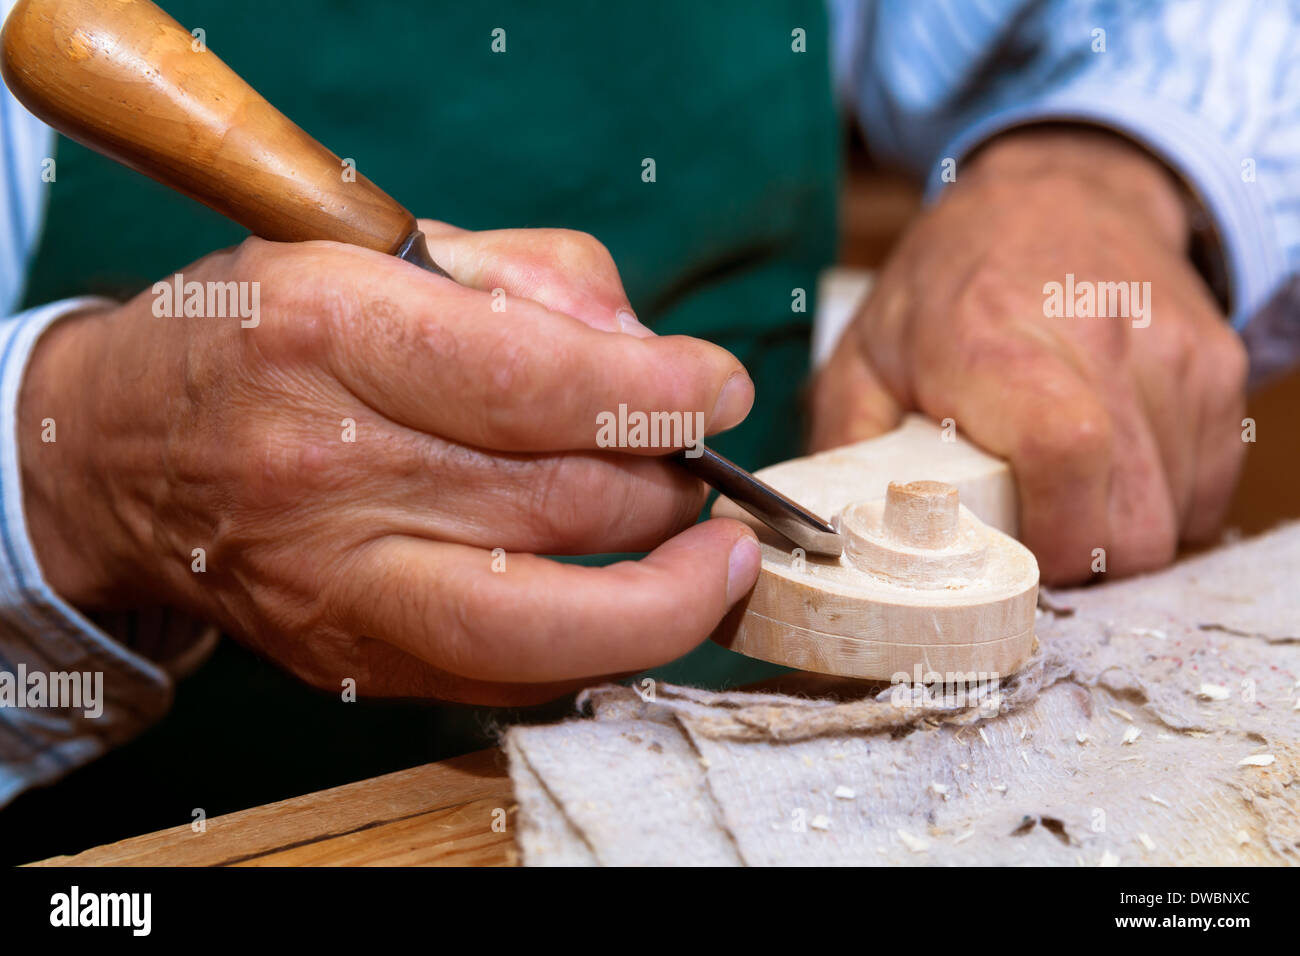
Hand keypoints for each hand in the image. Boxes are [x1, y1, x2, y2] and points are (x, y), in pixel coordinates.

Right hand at [18, 223, 760, 703]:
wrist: (123, 453)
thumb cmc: (265, 332)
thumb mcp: (382, 250)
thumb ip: (538, 283)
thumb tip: (659, 360)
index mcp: (324, 331)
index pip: (533, 383)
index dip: (658, 394)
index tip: (719, 390)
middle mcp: (319, 470)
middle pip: (560, 503)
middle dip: (671, 487)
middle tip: (703, 464)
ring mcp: (331, 585)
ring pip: (549, 622)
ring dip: (666, 591)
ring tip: (709, 552)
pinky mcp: (347, 661)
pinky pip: (512, 676)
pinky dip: (598, 644)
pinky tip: (635, 599)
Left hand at [811, 128, 1247, 583]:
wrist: (1057, 190)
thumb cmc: (951, 282)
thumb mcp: (866, 352)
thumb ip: (848, 444)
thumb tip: (832, 530)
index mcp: (997, 345)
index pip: (1066, 453)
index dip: (1053, 534)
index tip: (1019, 550)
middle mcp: (1099, 341)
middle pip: (1133, 515)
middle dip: (1085, 556)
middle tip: (1038, 531)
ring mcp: (1173, 351)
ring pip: (1177, 513)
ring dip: (1124, 528)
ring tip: (1070, 490)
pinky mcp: (1219, 362)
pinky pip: (1212, 484)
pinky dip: (1168, 501)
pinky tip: (1117, 470)